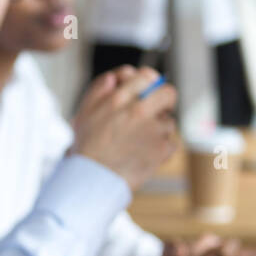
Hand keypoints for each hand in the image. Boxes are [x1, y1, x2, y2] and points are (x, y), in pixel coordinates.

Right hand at [71, 65, 177, 191]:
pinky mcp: (161, 149)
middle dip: (165, 100)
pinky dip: (162, 149)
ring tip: (139, 142)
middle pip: (168, 93)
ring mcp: (152, 130)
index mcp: (118, 98)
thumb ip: (99, 89)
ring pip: (169, 122)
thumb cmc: (87, 148)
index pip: (146, 76)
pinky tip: (145, 154)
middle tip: (158, 110)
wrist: (93, 179)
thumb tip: (114, 77)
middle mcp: (138, 110)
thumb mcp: (84, 112)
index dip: (149, 82)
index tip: (149, 90)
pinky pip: (171, 143)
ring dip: (159, 129)